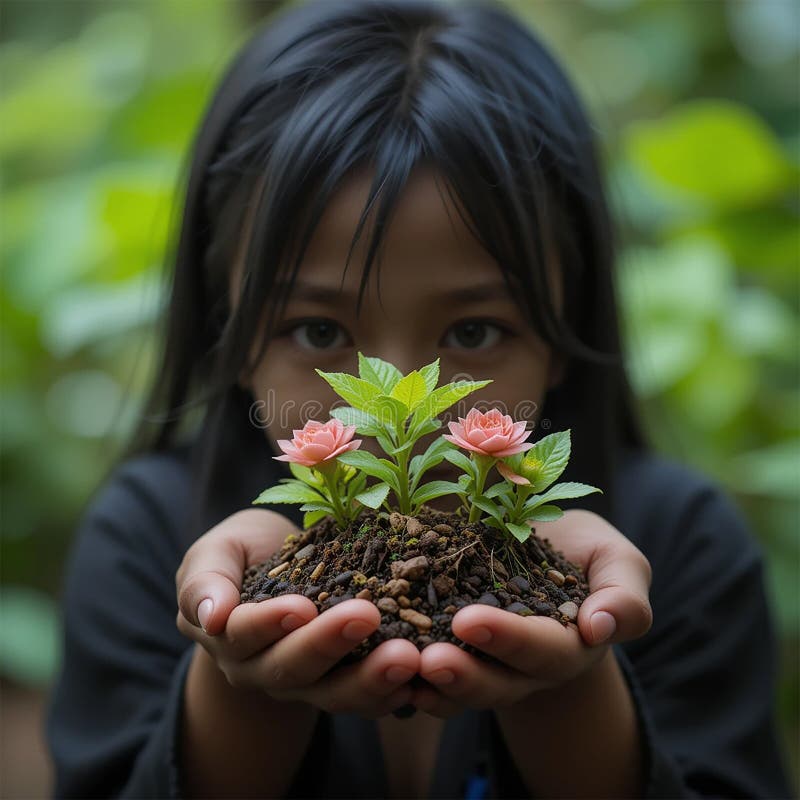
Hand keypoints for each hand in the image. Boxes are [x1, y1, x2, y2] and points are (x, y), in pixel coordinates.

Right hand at [175, 508, 419, 718]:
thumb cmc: (245, 552)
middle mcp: (261, 668)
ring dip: (370, 677)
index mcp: (226, 634)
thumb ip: (206, 577)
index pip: (243, 633)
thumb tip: (211, 615)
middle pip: (291, 667)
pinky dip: (393, 692)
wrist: (275, 572)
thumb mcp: (220, 549)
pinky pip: (365, 700)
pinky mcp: (339, 685)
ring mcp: (303, 683)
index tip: (300, 605)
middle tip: (365, 616)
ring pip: (333, 692)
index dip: (270, 623)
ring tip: (407, 655)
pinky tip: (421, 676)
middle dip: (328, 644)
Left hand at [410, 509, 652, 716]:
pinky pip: (429, 673)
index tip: (471, 620)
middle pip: (496, 681)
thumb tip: (602, 626)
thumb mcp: (618, 563)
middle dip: (463, 672)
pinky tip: (376, 660)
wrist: (547, 549)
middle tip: (428, 659)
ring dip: (428, 680)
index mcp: (567, 646)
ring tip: (397, 664)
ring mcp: (486, 662)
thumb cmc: (587, 554)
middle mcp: (524, 667)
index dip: (508, 639)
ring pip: (458, 685)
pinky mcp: (451, 646)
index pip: (542, 650)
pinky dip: (405, 673)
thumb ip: (625, 595)